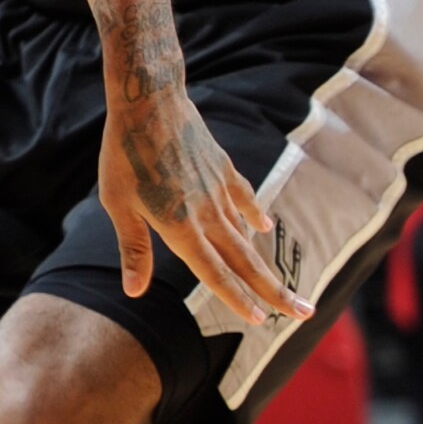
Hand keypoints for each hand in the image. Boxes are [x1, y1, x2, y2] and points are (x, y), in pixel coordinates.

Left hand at [97, 92, 308, 328]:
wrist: (150, 102)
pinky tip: (263, 226)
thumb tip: (134, 291)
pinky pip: (244, 198)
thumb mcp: (118, 205)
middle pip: (246, 262)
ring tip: (284, 286)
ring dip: (266, 261)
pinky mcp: (223, 168)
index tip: (261, 321)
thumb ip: (134, 249)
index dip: (239, 300)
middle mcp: (208, 214)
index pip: (216, 275)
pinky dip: (254, 214)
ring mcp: (219, 190)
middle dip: (275, 292)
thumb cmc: (124, 155)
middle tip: (305, 313)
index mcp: (182, 228)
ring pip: (247, 235)